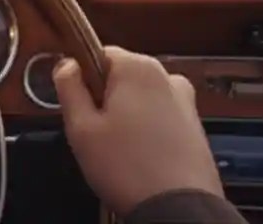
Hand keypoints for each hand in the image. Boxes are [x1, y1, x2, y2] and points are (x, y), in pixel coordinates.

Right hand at [54, 46, 221, 215]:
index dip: (82, 80)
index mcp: (137, 66)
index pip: (97, 54)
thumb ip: (68, 88)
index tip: (80, 108)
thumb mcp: (82, 128)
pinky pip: (160, 116)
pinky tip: (141, 157)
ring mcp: (186, 100)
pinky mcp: (196, 125)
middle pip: (121, 75)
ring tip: (120, 150)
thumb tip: (66, 64)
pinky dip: (148, 130)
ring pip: (141, 98)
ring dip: (127, 115)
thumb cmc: (125, 167)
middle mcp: (166, 75)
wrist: (179, 209)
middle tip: (97, 134)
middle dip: (106, 99)